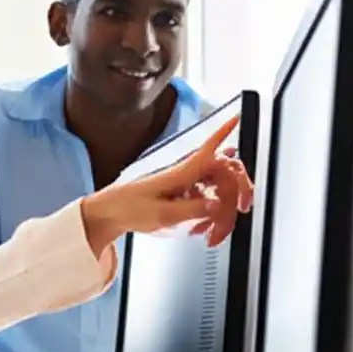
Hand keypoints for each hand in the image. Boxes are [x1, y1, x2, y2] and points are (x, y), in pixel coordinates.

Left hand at [80, 115, 252, 253]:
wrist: (111, 214)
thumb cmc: (129, 207)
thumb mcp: (162, 214)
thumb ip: (192, 209)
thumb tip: (216, 205)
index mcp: (182, 171)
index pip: (209, 147)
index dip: (224, 131)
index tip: (237, 117)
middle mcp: (188, 174)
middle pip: (227, 175)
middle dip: (237, 195)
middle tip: (241, 211)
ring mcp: (188, 185)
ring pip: (221, 193)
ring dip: (222, 215)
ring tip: (210, 234)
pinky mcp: (186, 195)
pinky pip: (209, 204)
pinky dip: (210, 219)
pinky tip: (200, 230)